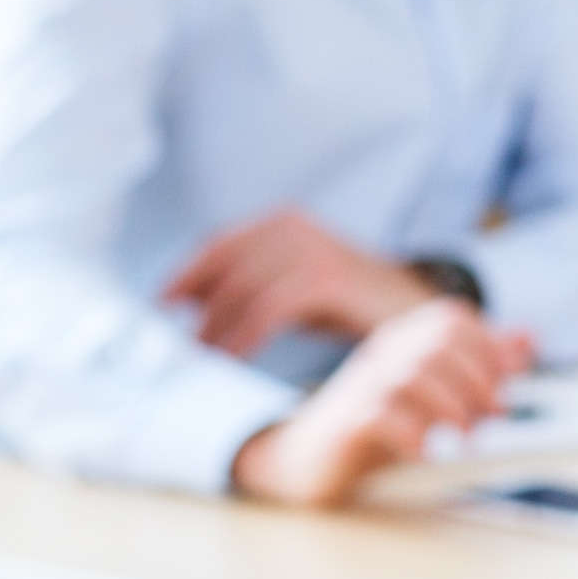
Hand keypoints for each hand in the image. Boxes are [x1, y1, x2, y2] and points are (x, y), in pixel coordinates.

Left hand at [167, 207, 436, 357]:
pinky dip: (245, 335)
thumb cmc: (345, 303)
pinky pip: (270, 308)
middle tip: (188, 346)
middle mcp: (295, 227)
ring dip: (218, 326)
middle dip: (201, 309)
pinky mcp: (329, 279)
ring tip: (210, 356)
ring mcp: (314, 250)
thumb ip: (249, 284)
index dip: (186, 274)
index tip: (163, 304)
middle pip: (226, 267)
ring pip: (243, 288)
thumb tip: (189, 303)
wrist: (414, 307)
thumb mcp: (292, 284)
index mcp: (282, 222)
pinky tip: (237, 357)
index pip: (218, 245)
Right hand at [230, 299, 532, 508]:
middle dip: (477, 380)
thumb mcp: (438, 392)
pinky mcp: (345, 421)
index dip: (486, 346)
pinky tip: (427, 454)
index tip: (507, 383)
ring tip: (466, 440)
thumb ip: (482, 366)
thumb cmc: (382, 423)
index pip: (451, 319)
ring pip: (413, 376)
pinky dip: (413, 435)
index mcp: (403, 339)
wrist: (310, 459)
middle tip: (495, 415)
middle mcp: (382, 354)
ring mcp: (360, 385)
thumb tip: (529, 338)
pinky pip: (380, 414)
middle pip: (438, 344)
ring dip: (452, 409)